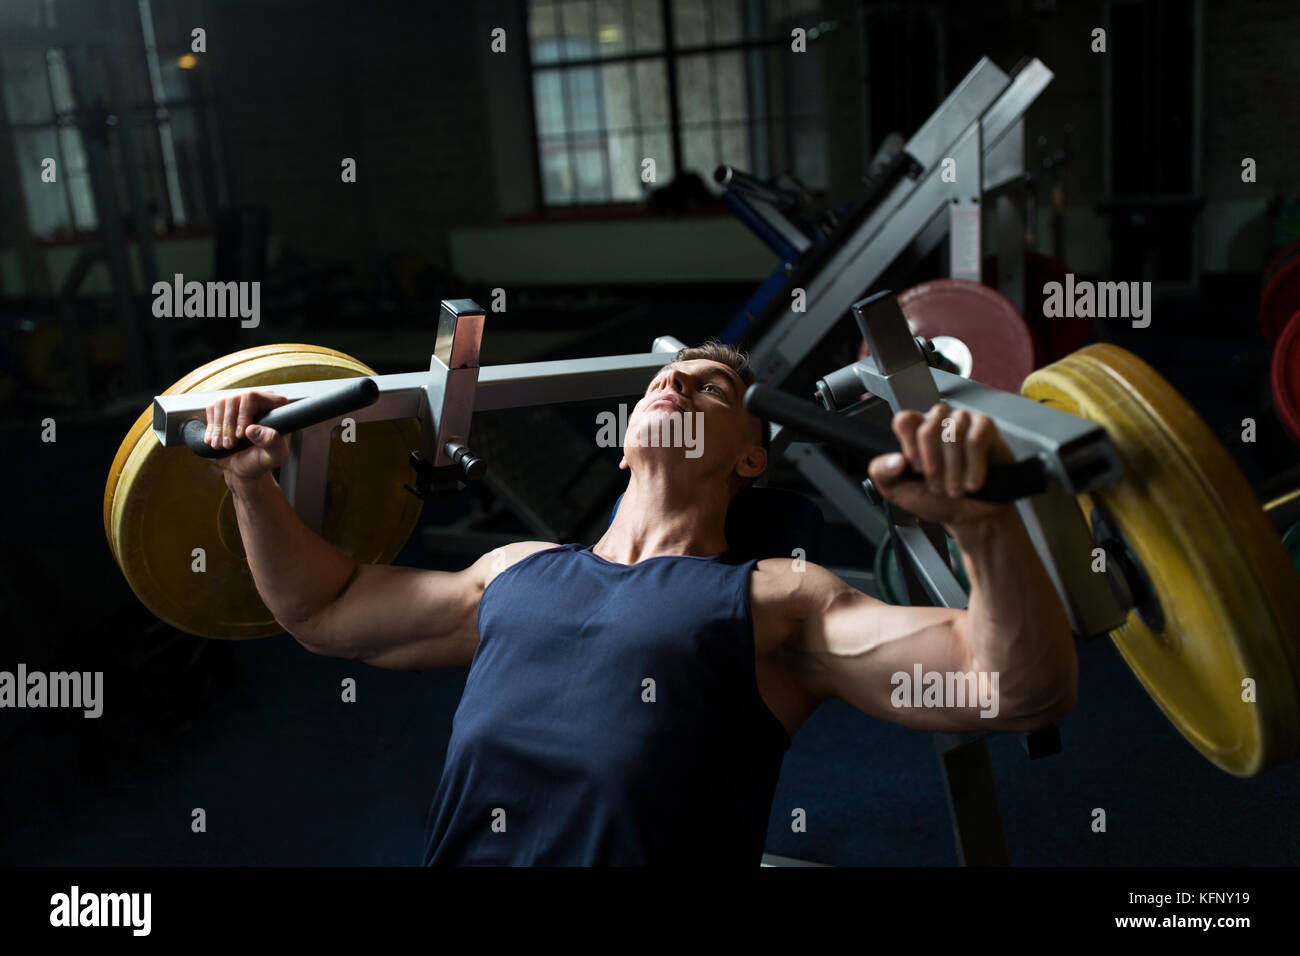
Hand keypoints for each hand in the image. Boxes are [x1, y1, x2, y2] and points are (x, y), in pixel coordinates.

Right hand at [204, 389, 290, 482]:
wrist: (243, 468)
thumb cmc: (262, 461)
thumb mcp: (274, 457)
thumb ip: (272, 443)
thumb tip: (252, 429)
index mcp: (275, 406)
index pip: (253, 396)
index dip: (243, 414)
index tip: (241, 435)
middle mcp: (257, 400)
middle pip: (234, 399)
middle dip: (229, 425)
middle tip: (230, 445)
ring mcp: (239, 403)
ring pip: (221, 403)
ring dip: (219, 428)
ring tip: (224, 446)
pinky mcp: (223, 409)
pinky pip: (211, 409)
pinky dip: (211, 427)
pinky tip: (216, 441)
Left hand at [866, 402, 1015, 527]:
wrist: (970, 515)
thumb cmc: (936, 500)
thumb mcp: (899, 492)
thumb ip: (882, 473)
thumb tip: (895, 460)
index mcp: (914, 431)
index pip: (905, 420)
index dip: (910, 446)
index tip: (916, 469)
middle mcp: (937, 421)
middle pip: (927, 430)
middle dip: (933, 466)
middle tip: (938, 486)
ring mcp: (962, 421)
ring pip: (952, 436)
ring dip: (954, 470)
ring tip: (956, 488)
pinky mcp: (984, 427)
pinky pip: (975, 440)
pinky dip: (974, 467)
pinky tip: (973, 482)